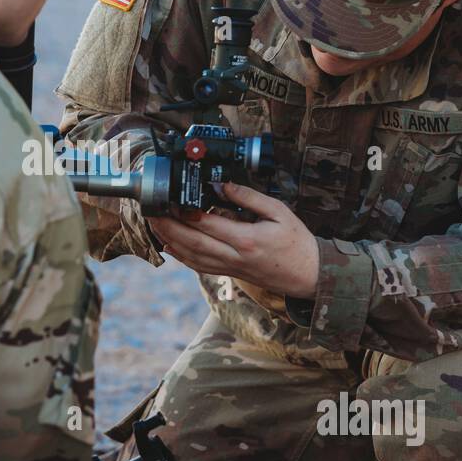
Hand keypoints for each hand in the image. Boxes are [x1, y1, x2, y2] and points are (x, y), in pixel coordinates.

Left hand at [147, 183, 319, 299]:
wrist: (309, 274)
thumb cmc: (297, 242)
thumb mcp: (279, 212)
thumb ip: (249, 198)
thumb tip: (223, 186)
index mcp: (247, 240)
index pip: (208, 225)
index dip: (186, 214)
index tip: (171, 200)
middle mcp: (234, 257)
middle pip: (193, 243)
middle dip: (169, 228)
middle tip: (152, 212)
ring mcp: (230, 268)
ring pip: (192, 257)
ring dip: (170, 241)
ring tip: (155, 225)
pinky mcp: (230, 273)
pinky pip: (200, 266)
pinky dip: (182, 256)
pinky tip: (170, 246)